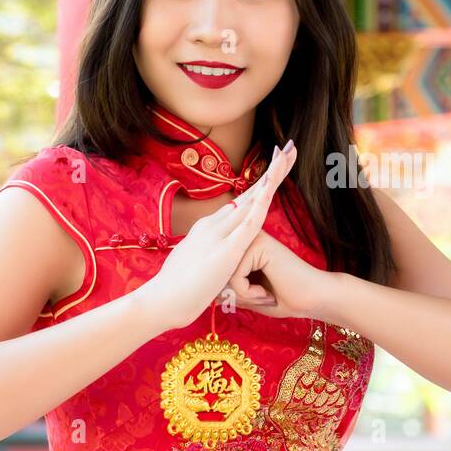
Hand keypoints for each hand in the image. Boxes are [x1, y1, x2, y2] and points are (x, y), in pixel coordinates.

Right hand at [128, 140, 297, 329]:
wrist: (160, 302)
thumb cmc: (177, 291)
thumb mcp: (196, 265)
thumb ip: (206, 255)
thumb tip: (210, 256)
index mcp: (209, 228)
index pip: (241, 201)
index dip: (260, 184)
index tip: (276, 168)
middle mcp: (214, 224)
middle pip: (250, 192)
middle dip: (272, 170)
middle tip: (289, 148)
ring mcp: (219, 234)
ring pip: (251, 199)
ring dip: (272, 176)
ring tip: (288, 154)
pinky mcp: (226, 250)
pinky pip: (248, 223)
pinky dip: (261, 202)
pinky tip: (272, 186)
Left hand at [221, 228, 335, 319]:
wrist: (314, 299)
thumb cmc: (285, 298)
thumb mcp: (248, 294)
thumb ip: (227, 288)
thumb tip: (206, 290)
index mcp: (242, 244)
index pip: (217, 272)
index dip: (233, 294)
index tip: (260, 297)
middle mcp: (245, 236)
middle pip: (218, 273)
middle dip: (237, 295)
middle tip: (264, 298)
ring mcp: (251, 237)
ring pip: (224, 275)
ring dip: (244, 296)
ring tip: (266, 295)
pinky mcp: (258, 244)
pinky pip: (235, 277)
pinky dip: (249, 293)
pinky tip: (267, 293)